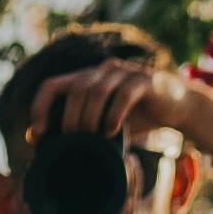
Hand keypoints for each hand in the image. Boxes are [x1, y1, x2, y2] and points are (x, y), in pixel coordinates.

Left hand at [32, 55, 212, 167]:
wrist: (176, 106)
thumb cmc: (134, 117)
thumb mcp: (101, 125)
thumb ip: (74, 130)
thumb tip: (36, 140)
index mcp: (86, 80)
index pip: (51, 86)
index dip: (40, 107)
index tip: (39, 133)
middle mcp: (101, 72)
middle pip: (75, 88)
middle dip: (70, 118)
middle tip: (74, 141)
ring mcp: (124, 73)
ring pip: (97, 90)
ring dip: (91, 117)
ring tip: (94, 139)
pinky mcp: (145, 80)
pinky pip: (124, 93)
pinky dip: (114, 114)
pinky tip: (113, 132)